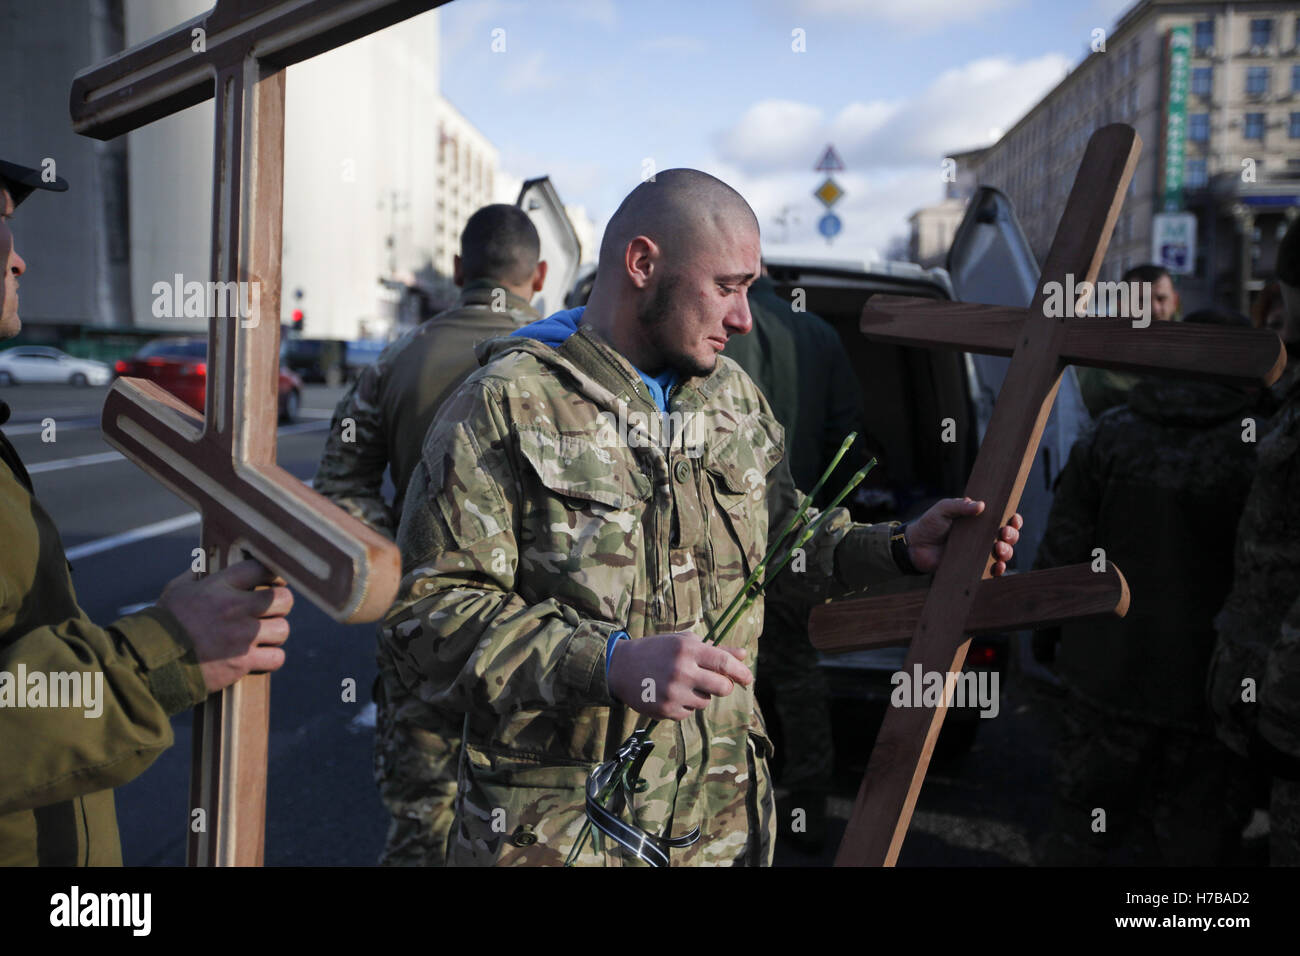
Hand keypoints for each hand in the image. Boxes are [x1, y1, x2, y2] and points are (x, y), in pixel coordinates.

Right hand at [157, 559, 292, 692]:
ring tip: (264, 637)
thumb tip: (207, 563)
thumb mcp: (177, 590)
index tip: (271, 582)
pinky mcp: (242, 662)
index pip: (261, 569)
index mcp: (220, 586)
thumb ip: (197, 575)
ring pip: (283, 629)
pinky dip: (272, 658)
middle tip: (270, 611)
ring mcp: (242, 636)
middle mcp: (235, 608)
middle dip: (280, 605)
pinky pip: (277, 657)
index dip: (271, 575)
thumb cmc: (162, 624)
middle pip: (284, 599)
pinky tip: (261, 657)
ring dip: (275, 634)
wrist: (150, 661)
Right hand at [607, 632, 752, 720]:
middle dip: (724, 687)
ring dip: (700, 695)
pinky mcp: (665, 710)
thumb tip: (743, 655)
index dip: (741, 672)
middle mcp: (681, 671)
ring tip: (682, 684)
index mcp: (687, 649)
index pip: (724, 662)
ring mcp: (673, 693)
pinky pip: (689, 713)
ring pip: (705, 702)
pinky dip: (685, 705)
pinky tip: (670, 693)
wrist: (621, 667)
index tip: (748, 678)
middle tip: (717, 683)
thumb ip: (715, 650)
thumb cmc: (658, 651)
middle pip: (722, 687)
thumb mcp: (684, 643)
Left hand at [907, 498, 1022, 575]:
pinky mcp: (974, 567)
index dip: (1013, 519)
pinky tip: (997, 566)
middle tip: (1003, 533)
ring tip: (998, 549)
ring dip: (1007, 551)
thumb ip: (959, 505)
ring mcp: (980, 552)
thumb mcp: (943, 509)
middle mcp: (984, 536)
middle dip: (1012, 535)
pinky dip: (999, 569)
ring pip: (1004, 552)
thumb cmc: (929, 524)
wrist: (915, 547)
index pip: (1003, 518)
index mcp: (980, 520)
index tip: (1012, 518)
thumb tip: (981, 505)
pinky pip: (992, 569)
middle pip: (1009, 536)